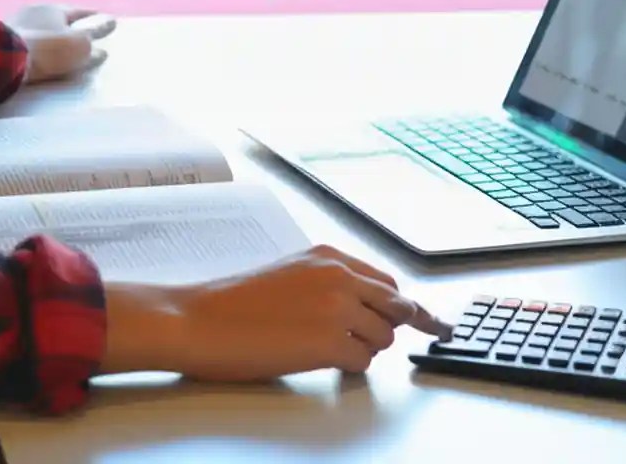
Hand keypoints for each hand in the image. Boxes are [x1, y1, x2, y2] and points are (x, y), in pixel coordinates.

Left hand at [8, 3, 116, 83]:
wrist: (8, 60)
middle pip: (59, 19)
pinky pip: (28, 41)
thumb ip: (96, 34)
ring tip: (60, 48)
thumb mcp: (81, 44)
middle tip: (82, 35)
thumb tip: (111, 24)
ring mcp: (17, 24)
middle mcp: (35, 11)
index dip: (94, 18)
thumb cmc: (50, 49)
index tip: (105, 21)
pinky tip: (39, 55)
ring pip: (41, 29)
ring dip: (51, 37)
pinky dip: (37, 46)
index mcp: (55, 9)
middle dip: (70, 27)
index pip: (80, 12)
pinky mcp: (4, 40)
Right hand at [100, 245, 451, 380]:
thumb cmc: (233, 304)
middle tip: (361, 341)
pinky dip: (348, 367)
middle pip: (396, 307)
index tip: (428, 322)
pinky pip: (363, 361)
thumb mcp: (289, 274)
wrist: (197, 320)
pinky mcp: (330, 341)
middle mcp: (339, 276)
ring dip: (362, 349)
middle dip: (384, 328)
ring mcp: (337, 307)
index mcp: (329, 257)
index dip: (398, 308)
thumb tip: (364, 306)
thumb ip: (329, 283)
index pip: (386, 282)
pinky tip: (319, 361)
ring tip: (321, 349)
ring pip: (383, 337)